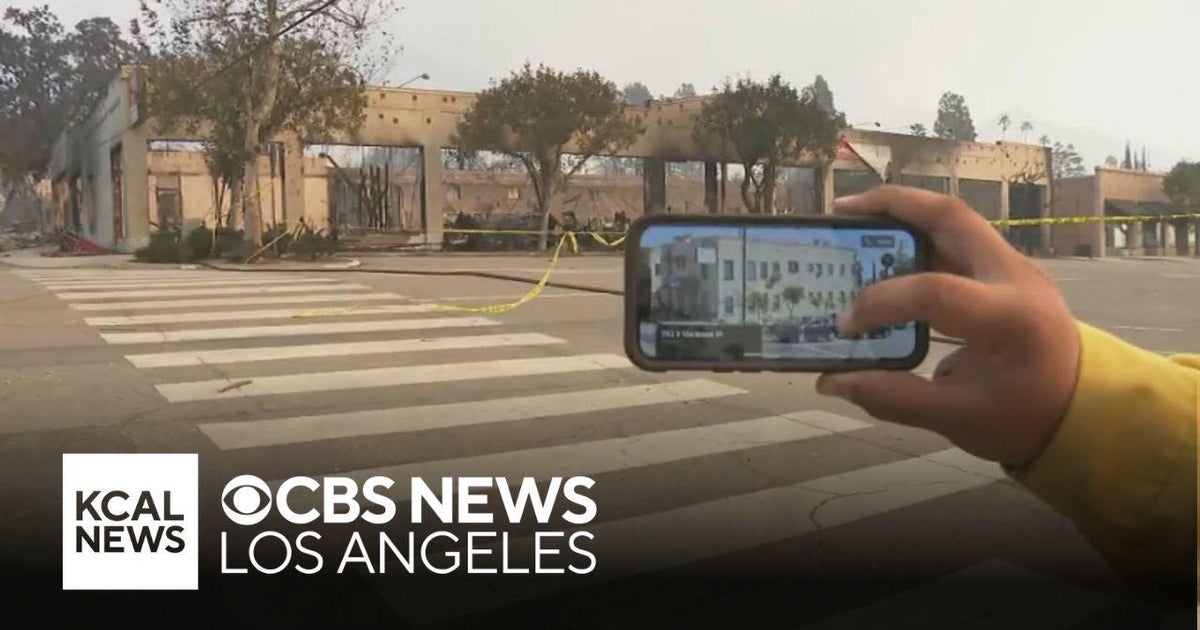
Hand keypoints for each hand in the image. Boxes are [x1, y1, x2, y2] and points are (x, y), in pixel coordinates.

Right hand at [816, 186, 1080, 467]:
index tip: (847, 325)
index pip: (934, 291)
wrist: (1084, 410)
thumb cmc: (1025, 417)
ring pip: (956, 219)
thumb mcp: (959, 420)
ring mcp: (1014, 267)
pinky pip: (959, 237)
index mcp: (1008, 319)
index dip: (881, 302)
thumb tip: (830, 382)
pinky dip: (919, 234)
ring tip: (855, 219)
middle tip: (842, 212)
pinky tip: (885, 248)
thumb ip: (893, 398)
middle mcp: (1015, 277)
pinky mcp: (1006, 268)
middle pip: (951, 217)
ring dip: (904, 212)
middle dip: (892, 205)